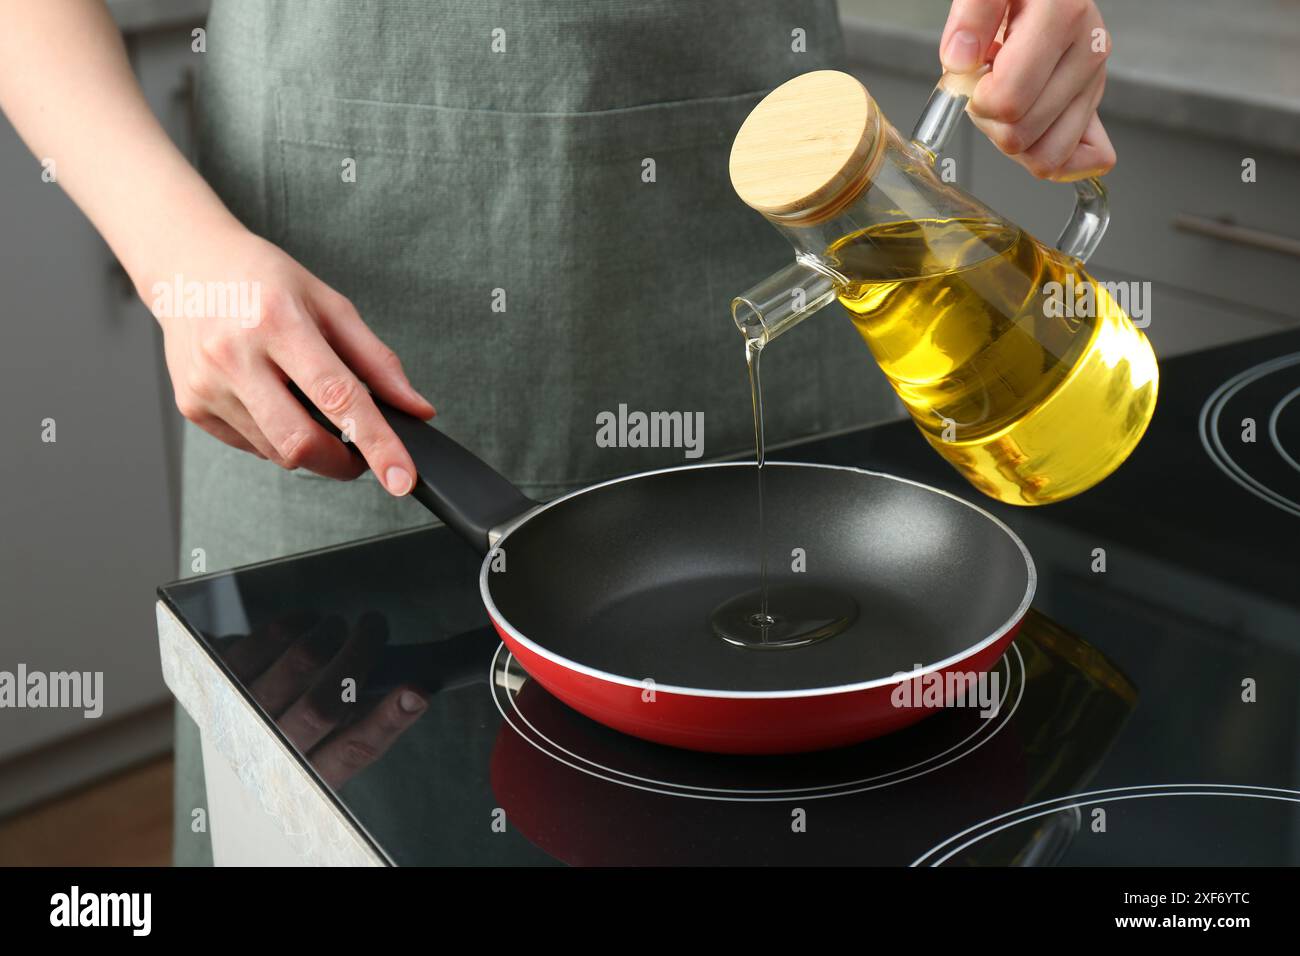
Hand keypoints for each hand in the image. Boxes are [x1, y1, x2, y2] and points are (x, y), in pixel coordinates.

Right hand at [149, 226, 434, 494]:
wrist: (188, 267)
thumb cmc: (266, 282)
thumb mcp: (330, 304)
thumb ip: (377, 361)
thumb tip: (417, 409)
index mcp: (277, 320)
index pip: (336, 396)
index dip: (376, 443)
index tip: (401, 478)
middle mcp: (234, 354)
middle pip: (300, 442)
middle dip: (342, 462)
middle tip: (361, 453)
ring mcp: (206, 384)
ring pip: (277, 452)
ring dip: (309, 447)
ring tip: (308, 405)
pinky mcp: (191, 406)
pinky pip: (252, 447)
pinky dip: (276, 437)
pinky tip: (273, 401)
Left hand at [219, 611, 428, 787]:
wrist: (222, 726)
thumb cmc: (285, 729)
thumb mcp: (324, 742)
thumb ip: (362, 718)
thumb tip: (410, 684)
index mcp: (305, 774)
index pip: (352, 752)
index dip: (388, 721)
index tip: (419, 691)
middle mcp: (267, 750)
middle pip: (324, 704)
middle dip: (362, 651)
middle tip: (375, 627)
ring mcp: (236, 713)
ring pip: (301, 660)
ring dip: (330, 631)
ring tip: (337, 628)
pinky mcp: (217, 676)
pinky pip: (271, 636)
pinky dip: (298, 621)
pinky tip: (305, 624)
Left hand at [941, 0, 1115, 181]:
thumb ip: (971, 14)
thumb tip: (961, 60)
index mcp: (1063, 16)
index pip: (1008, 100)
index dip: (976, 98)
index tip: (974, 76)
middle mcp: (1088, 51)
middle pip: (1020, 134)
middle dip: (990, 119)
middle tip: (988, 86)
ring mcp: (1095, 81)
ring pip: (1046, 156)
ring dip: (1013, 139)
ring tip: (1008, 100)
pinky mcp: (1096, 103)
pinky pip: (1085, 159)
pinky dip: (1048, 155)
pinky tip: (1029, 129)